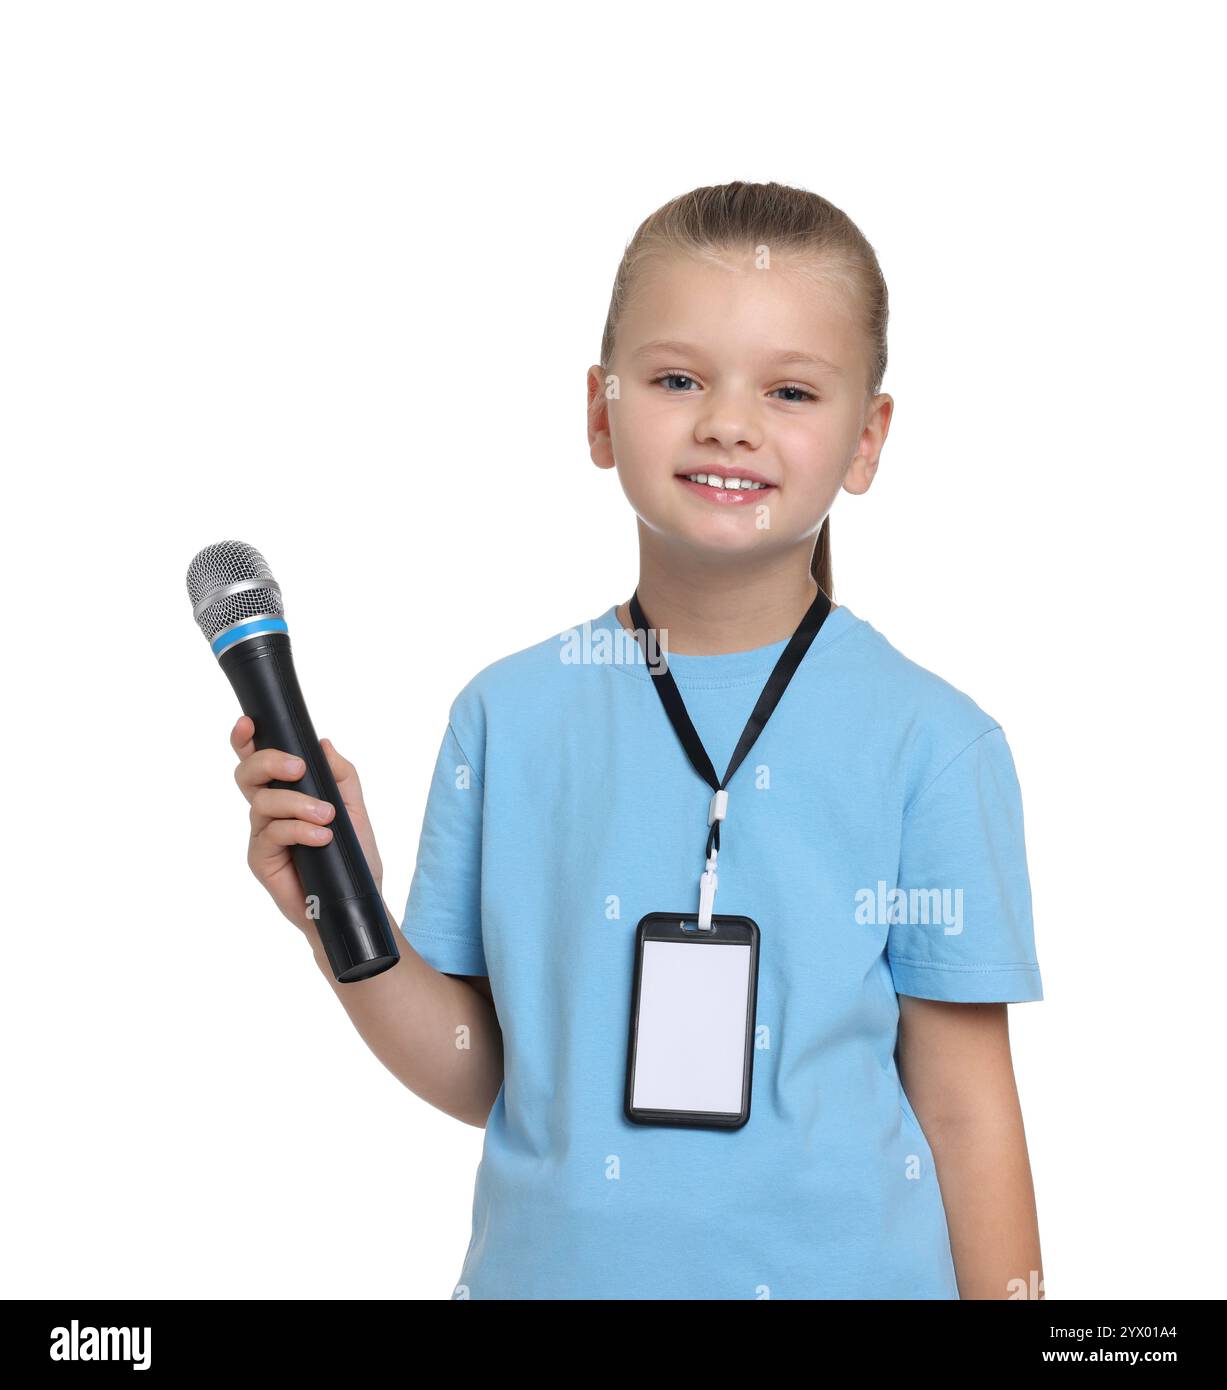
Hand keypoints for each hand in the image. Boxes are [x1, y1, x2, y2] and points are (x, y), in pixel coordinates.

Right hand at [229, 716, 384, 929]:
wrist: (355, 900)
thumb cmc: (352, 856)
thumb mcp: (353, 809)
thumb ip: (340, 775)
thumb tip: (322, 743)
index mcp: (286, 793)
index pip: (258, 760)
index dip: (246, 739)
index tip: (249, 723)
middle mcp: (268, 810)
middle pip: (247, 773)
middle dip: (269, 762)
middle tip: (299, 769)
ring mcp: (262, 835)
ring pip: (262, 802)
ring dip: (296, 803)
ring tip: (326, 816)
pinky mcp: (261, 860)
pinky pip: (272, 834)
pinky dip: (299, 830)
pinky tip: (321, 837)